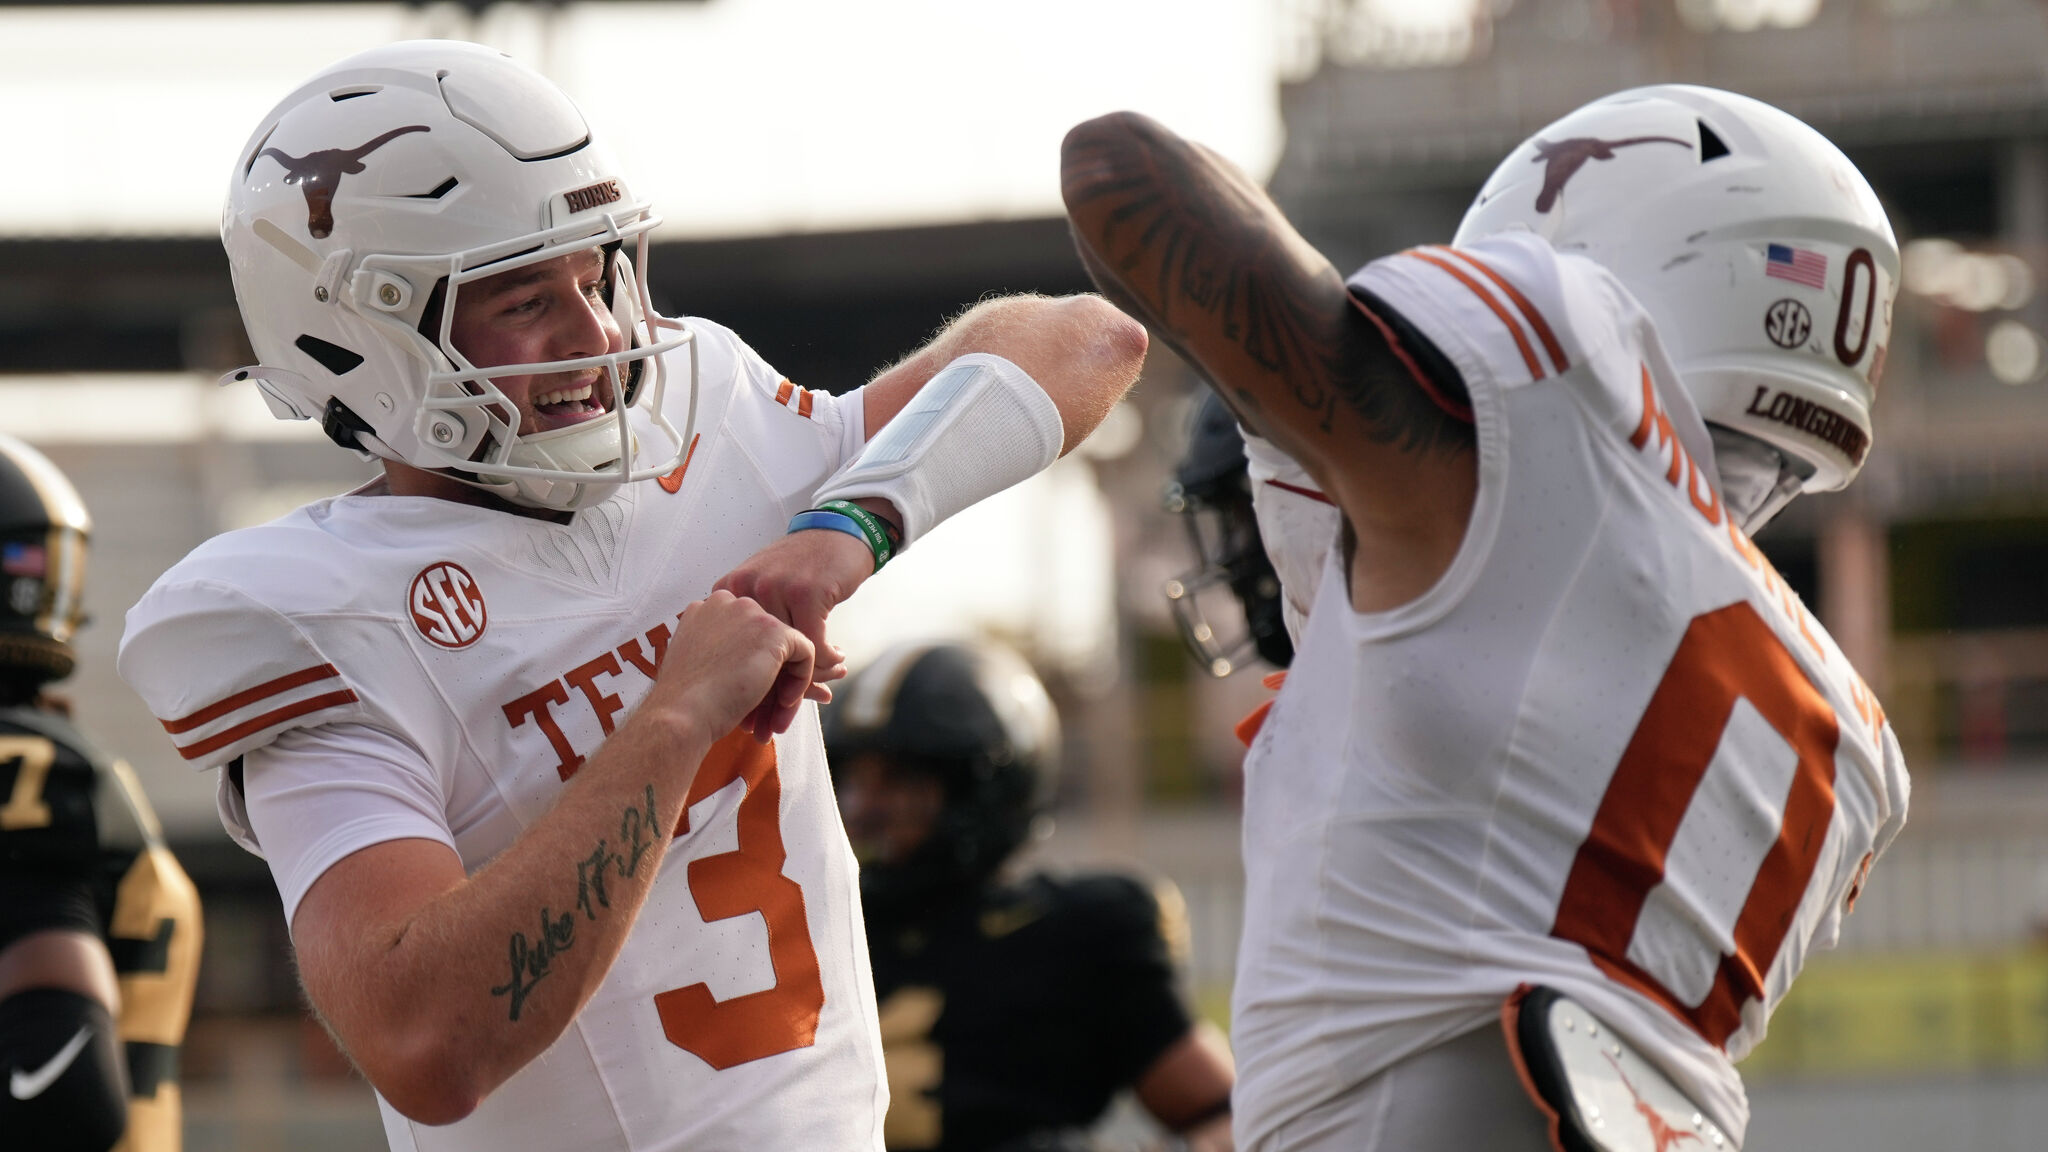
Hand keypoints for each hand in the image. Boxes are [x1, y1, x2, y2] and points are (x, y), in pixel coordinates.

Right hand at [650, 591, 817, 743]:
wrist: (681, 714)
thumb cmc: (685, 701)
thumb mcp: (704, 668)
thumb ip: (728, 658)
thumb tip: (759, 667)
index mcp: (706, 610)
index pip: (744, 635)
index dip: (750, 671)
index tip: (749, 705)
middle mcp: (727, 602)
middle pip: (766, 641)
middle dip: (771, 684)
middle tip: (765, 720)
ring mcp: (750, 613)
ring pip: (786, 649)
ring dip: (784, 689)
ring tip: (774, 723)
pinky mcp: (774, 631)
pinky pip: (805, 653)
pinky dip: (801, 681)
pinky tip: (783, 705)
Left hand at [713, 525, 874, 709]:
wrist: (837, 533)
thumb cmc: (802, 568)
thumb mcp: (766, 591)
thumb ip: (751, 628)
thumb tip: (741, 681)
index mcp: (727, 591)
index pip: (732, 654)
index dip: (742, 691)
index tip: (751, 719)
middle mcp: (746, 590)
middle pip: (756, 660)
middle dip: (768, 700)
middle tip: (774, 725)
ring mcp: (776, 590)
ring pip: (786, 657)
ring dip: (804, 683)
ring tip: (820, 696)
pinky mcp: (807, 593)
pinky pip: (814, 646)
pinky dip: (825, 662)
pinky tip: (837, 664)